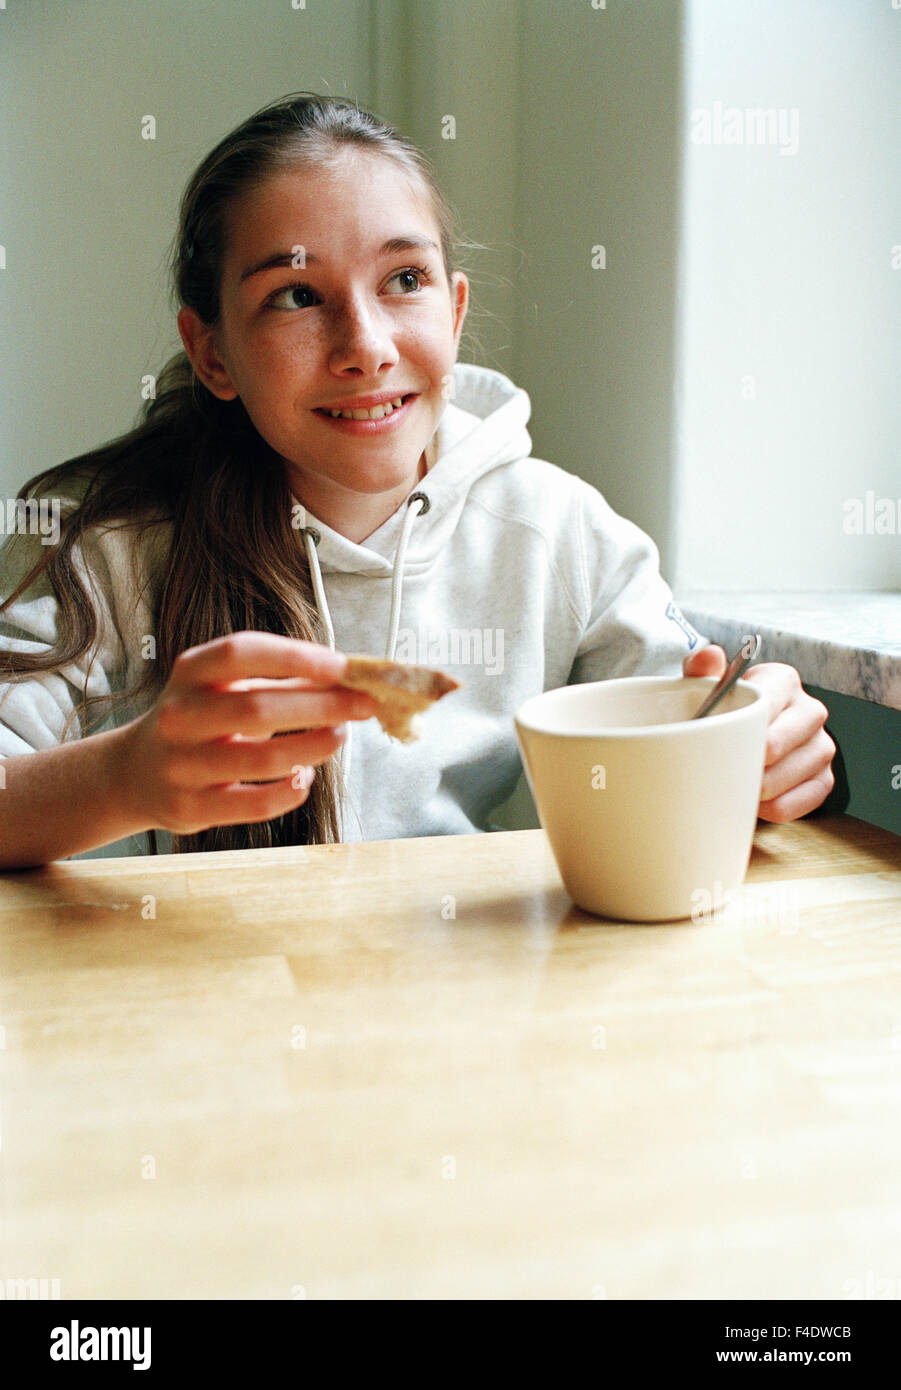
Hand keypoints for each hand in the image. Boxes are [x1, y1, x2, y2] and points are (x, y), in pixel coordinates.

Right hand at [116, 632, 378, 834]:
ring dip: (315, 747)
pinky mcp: (190, 807)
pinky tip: (305, 777)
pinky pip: (256, 803)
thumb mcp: (223, 688)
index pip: (241, 652)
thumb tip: (350, 682)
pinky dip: (291, 791)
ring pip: (264, 758)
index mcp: (190, 673)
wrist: (134, 773)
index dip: (295, 656)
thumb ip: (278, 682)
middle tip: (365, 705)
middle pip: (260, 708)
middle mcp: (179, 715)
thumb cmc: (201, 721)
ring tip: (340, 737)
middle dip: (323, 706)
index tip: (342, 665)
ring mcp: (181, 764)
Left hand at [683, 645, 835, 821]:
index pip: (765, 703)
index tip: (717, 740)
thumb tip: (710, 655)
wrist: (738, 740)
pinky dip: (763, 808)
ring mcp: (821, 747)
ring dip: (749, 788)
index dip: (737, 727)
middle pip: (775, 745)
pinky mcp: (823, 781)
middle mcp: (810, 711)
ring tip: (730, 781)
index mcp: (783, 681)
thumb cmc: (722, 711)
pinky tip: (750, 797)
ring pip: (781, 779)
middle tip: (716, 768)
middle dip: (741, 761)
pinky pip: (790, 805)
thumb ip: (702, 669)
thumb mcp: (706, 685)